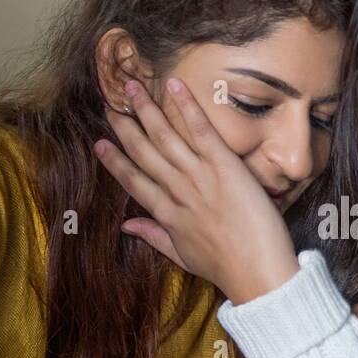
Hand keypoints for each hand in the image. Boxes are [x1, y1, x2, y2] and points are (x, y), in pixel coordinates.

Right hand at [93, 77, 298, 303]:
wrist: (257, 272)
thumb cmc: (226, 268)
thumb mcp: (183, 256)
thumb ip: (154, 236)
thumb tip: (125, 226)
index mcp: (167, 215)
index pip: (134, 182)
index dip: (115, 162)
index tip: (99, 144)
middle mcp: (177, 192)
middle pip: (145, 154)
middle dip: (125, 128)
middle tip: (109, 106)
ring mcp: (199, 177)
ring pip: (165, 138)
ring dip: (147, 110)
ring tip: (131, 88)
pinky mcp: (223, 166)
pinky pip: (201, 130)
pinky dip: (186, 106)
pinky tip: (174, 85)